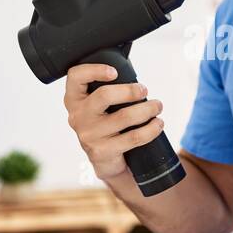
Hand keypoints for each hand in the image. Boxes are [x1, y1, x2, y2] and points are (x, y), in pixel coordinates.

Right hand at [62, 64, 164, 182]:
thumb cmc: (105, 125)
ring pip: (124, 117)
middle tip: (144, 90)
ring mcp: (89, 135)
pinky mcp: (102, 151)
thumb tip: (132, 71)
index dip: (94, 70)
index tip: (115, 71)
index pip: (75, 77)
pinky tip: (158, 124)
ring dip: (147, 109)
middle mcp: (77, 116)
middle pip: (104, 95)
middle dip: (130, 91)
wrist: (105, 162)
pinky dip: (150, 129)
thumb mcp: (99, 107)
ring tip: (157, 106)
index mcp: (74, 99)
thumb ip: (108, 89)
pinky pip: (133, 137)